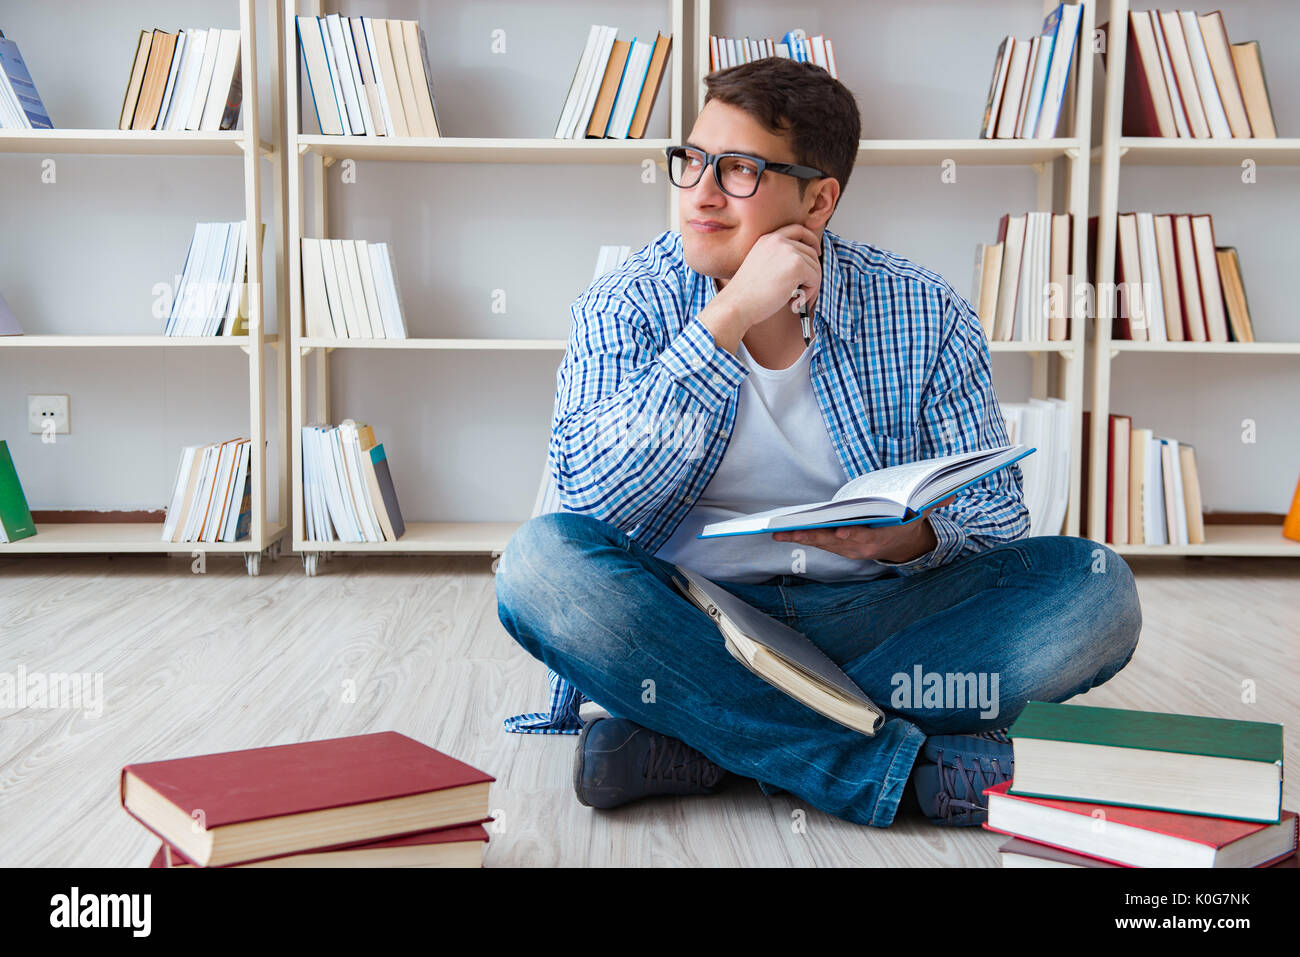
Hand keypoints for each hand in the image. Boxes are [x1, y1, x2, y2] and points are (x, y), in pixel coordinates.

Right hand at [702, 224, 820, 351]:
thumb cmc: (747, 294)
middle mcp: (779, 241)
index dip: (811, 240)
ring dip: (810, 287)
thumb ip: (779, 260)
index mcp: (768, 239)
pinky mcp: (797, 266)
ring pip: (815, 268)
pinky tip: (793, 302)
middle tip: (803, 293)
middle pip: (811, 252)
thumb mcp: (761, 267)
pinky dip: (809, 294)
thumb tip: (806, 266)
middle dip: (812, 274)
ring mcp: (789, 251)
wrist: (737, 303)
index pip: (798, 230)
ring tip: (794, 300)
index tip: (816, 252)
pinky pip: (815, 279)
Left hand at [771, 494, 956, 562]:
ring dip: (800, 537)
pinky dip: (799, 537)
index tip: (840, 532)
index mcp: (880, 538)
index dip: (852, 535)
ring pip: (821, 543)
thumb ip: (935, 501)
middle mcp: (860, 547)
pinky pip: (816, 542)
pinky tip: (781, 532)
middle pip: (835, 541)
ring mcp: (847, 549)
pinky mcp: (836, 547)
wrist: (902, 544)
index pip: (864, 537)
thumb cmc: (907, 520)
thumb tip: (953, 491)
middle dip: (814, 535)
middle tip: (793, 530)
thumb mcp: (923, 511)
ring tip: (778, 532)